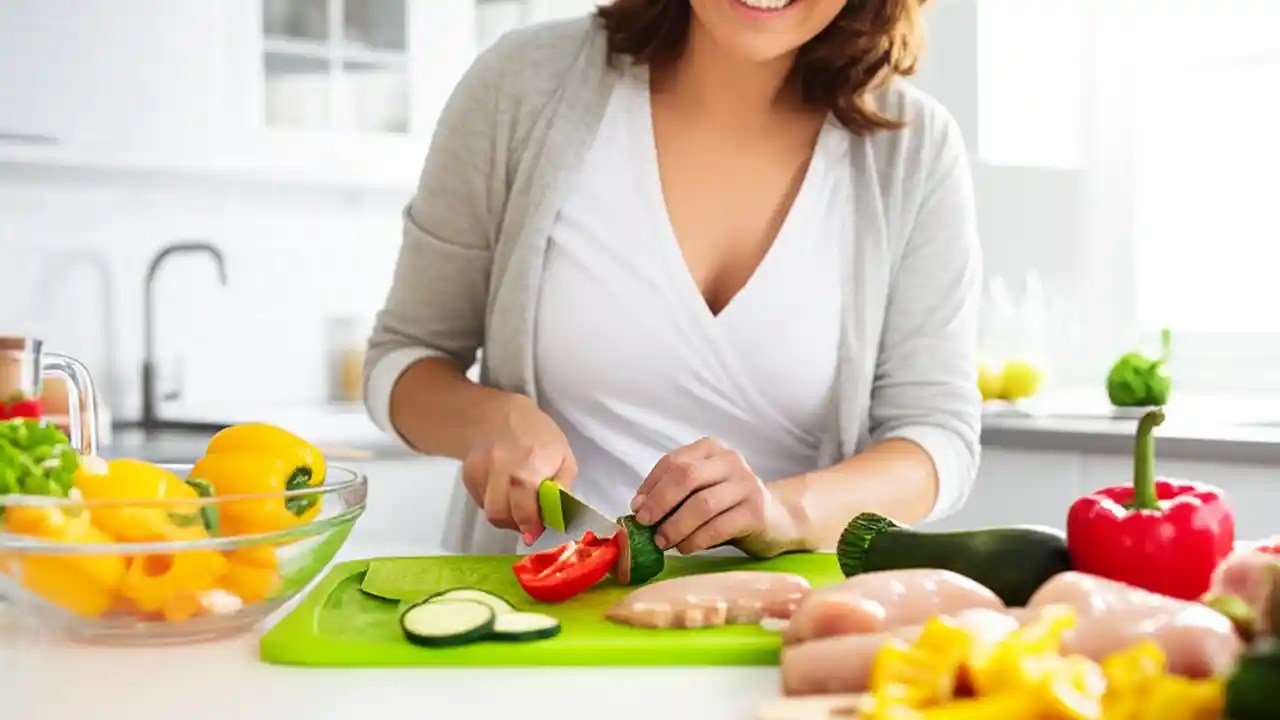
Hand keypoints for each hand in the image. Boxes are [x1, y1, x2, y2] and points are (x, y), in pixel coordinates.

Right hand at [461, 394, 576, 544]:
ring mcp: (482, 473)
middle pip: (502, 516)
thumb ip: (562, 486)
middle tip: (527, 522)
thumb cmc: (538, 435)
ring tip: (516, 507)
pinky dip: (493, 503)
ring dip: (505, 517)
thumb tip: (557, 514)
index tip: (536, 532)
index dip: (531, 527)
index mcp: (530, 468)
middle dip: (517, 525)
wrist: (498, 414)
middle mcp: (502, 471)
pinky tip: (503, 492)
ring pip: (489, 512)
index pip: (526, 511)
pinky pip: (480, 502)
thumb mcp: (563, 456)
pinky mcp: (468, 475)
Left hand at [630, 437, 801, 557]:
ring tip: (662, 542)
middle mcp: (730, 460)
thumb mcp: (701, 491)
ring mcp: (746, 485)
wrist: (777, 520)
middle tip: (645, 525)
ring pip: (701, 504)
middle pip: (686, 477)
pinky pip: (718, 527)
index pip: (673, 461)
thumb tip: (638, 509)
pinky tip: (685, 548)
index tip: (636, 508)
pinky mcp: (755, 512)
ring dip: (675, 526)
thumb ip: (673, 494)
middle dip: (660, 503)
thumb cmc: (728, 506)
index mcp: (711, 449)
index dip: (651, 485)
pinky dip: (695, 540)